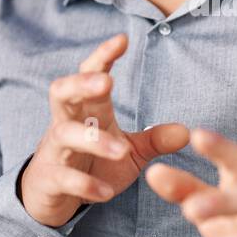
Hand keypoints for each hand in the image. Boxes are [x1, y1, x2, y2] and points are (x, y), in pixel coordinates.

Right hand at [19, 33, 188, 227]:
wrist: (51, 197)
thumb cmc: (92, 164)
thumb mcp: (129, 152)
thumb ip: (154, 140)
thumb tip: (187, 131)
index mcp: (88, 111)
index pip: (90, 74)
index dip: (103, 56)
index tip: (122, 39)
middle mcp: (67, 123)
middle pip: (61, 91)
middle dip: (81, 83)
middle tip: (106, 82)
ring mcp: (55, 151)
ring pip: (64, 133)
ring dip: (93, 140)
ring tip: (122, 150)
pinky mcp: (50, 179)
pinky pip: (64, 177)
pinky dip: (85, 184)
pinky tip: (106, 192)